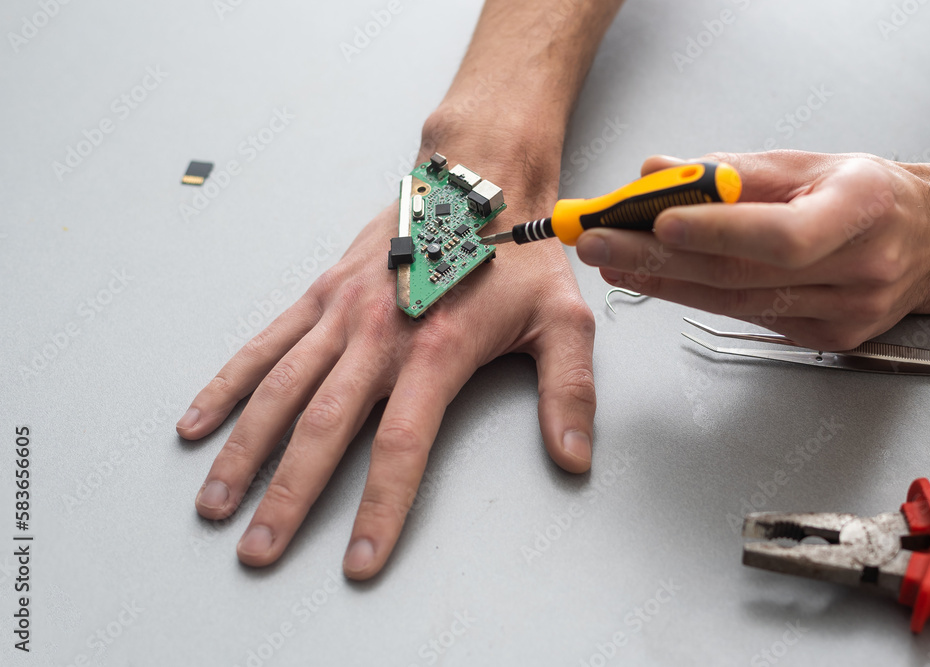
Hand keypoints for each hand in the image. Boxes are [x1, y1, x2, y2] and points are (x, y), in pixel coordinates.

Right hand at [176, 128, 595, 579]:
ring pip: (280, 390)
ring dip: (244, 451)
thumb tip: (574, 461)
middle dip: (287, 495)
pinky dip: (227, 385)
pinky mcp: (321, 294)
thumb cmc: (518, 255)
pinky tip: (197, 424)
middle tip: (258, 551)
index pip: (401, 445)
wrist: (475, 182)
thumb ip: (570, 392)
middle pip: (323, 427)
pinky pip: (264, 345)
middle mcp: (378, 335)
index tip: (358, 561)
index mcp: (437, 350)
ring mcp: (341, 314)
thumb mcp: (563, 320)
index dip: (380, 507)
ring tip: (215, 503)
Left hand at [576, 150, 929, 349]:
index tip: (657, 222)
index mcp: (863, 210)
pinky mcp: (825, 339)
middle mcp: (860, 269)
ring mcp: (845, 313)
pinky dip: (696, 297)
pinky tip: (657, 281)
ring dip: (663, 281)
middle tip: (600, 242)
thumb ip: (730, 170)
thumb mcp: (810, 164)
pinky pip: (747, 317)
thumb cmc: (869, 197)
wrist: (928, 241)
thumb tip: (656, 172)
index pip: (782, 233)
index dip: (717, 232)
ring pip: (735, 302)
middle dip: (658, 259)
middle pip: (742, 275)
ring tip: (613, 259)